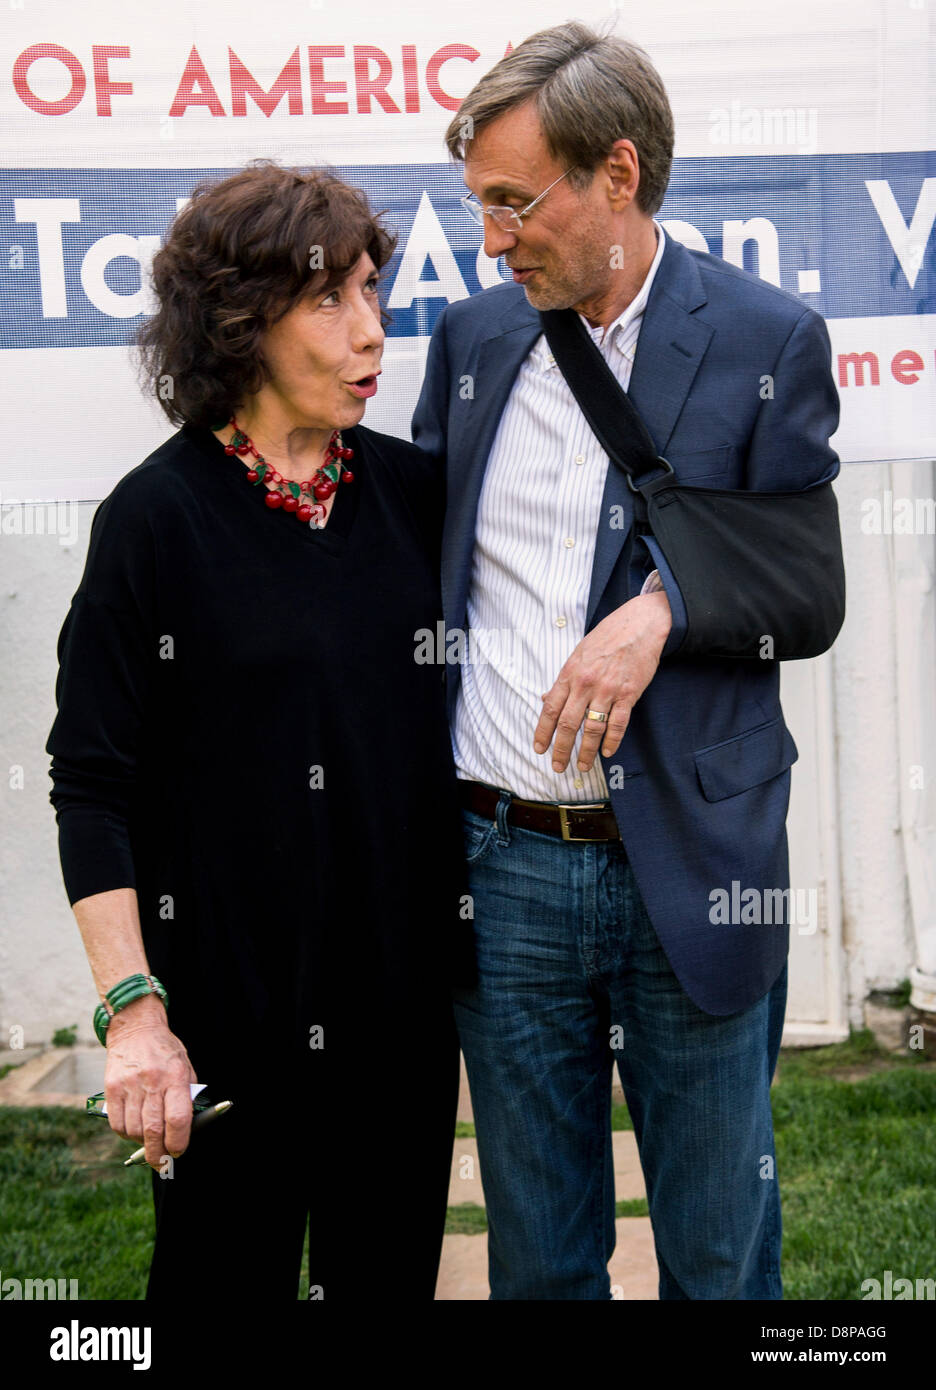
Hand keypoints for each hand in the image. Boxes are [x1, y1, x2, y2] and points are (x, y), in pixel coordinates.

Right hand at [103, 994, 197, 1171]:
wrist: (135, 1029)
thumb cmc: (165, 1051)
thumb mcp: (184, 1067)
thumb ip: (185, 1096)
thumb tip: (185, 1130)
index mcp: (174, 1076)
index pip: (178, 1118)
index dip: (178, 1141)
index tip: (178, 1151)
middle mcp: (151, 1082)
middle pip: (153, 1130)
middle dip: (158, 1154)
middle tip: (162, 1164)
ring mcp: (129, 1086)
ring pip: (134, 1131)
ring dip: (142, 1144)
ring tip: (148, 1142)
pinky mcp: (111, 1089)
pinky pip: (117, 1124)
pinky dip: (126, 1134)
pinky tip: (133, 1131)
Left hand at [533, 591, 670, 773]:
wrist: (639, 625)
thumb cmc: (607, 637)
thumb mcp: (578, 655)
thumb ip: (563, 680)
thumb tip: (546, 699)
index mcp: (570, 674)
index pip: (551, 709)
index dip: (543, 732)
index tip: (539, 749)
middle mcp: (585, 684)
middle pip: (569, 724)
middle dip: (562, 749)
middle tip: (558, 767)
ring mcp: (607, 690)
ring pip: (593, 728)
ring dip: (586, 751)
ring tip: (582, 766)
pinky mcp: (628, 694)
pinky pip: (618, 723)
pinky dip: (612, 741)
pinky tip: (607, 752)